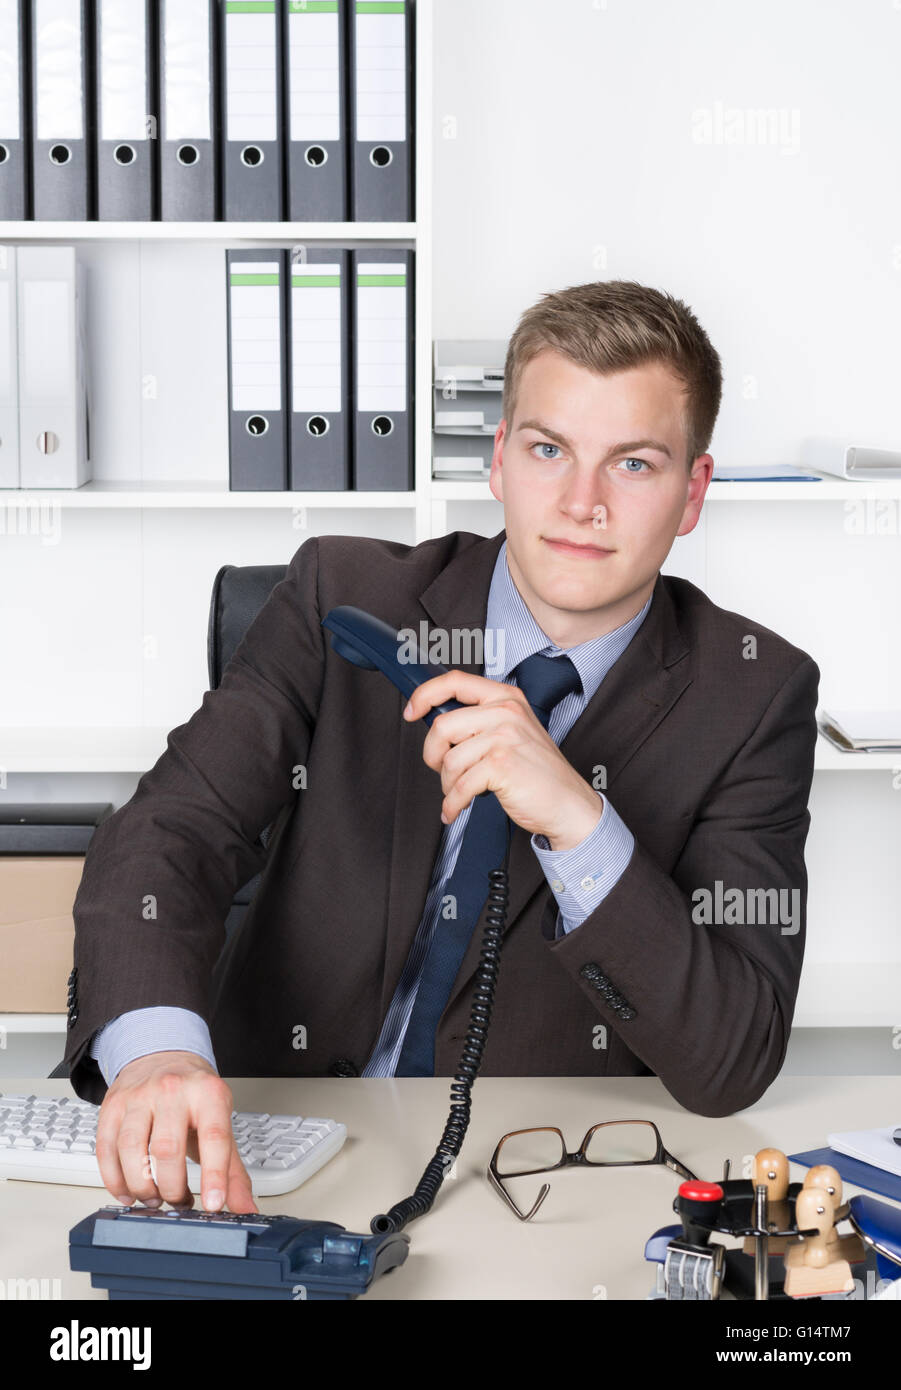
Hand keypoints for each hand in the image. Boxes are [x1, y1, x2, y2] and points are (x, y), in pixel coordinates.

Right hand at [95, 1050, 257, 1214]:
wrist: (162, 1055)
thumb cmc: (193, 1094)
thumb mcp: (220, 1121)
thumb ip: (233, 1169)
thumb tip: (245, 1208)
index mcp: (208, 1093)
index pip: (214, 1137)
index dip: (214, 1175)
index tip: (213, 1205)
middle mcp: (172, 1090)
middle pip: (167, 1148)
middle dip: (172, 1187)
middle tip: (178, 1202)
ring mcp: (139, 1097)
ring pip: (131, 1150)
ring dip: (141, 1186)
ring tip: (153, 1198)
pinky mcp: (112, 1106)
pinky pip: (105, 1149)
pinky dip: (114, 1180)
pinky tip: (128, 1192)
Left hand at [404, 671, 603, 849]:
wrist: (568, 803)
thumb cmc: (539, 772)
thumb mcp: (514, 732)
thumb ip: (481, 721)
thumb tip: (437, 724)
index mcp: (506, 698)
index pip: (454, 681)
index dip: (425, 695)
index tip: (412, 712)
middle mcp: (506, 712)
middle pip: (442, 726)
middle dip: (434, 755)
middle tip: (444, 770)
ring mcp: (505, 738)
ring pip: (449, 760)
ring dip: (448, 785)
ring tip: (460, 792)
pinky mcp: (501, 765)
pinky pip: (460, 786)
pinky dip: (453, 803)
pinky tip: (457, 808)